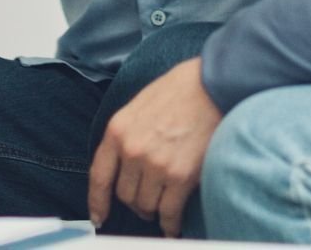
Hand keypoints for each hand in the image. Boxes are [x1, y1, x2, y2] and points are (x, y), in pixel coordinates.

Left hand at [90, 57, 221, 236]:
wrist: (213, 85)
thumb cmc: (180, 90)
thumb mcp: (139, 106)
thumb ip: (127, 134)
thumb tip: (123, 164)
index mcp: (118, 130)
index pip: (99, 177)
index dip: (97, 202)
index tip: (100, 216)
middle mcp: (132, 150)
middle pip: (125, 195)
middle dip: (135, 201)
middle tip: (145, 201)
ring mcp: (155, 165)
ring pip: (146, 206)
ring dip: (153, 210)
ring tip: (162, 205)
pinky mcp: (180, 176)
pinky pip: (169, 212)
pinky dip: (170, 224)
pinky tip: (172, 225)